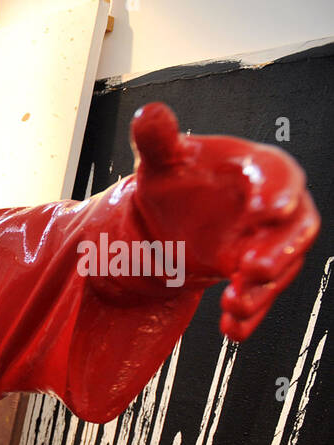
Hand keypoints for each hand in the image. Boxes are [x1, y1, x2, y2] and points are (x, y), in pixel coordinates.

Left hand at [130, 102, 318, 341]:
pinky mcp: (254, 273)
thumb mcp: (164, 161)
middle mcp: (272, 207)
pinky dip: (249, 315)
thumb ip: (158, 140)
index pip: (278, 175)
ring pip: (283, 266)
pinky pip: (262, 296)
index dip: (275, 191)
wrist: (174, 216)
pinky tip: (233, 330)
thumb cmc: (180, 180)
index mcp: (256, 170)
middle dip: (279, 249)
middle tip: (252, 267)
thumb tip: (149, 114)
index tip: (265, 209)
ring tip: (236, 302)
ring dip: (263, 289)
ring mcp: (267, 242)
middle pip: (296, 227)